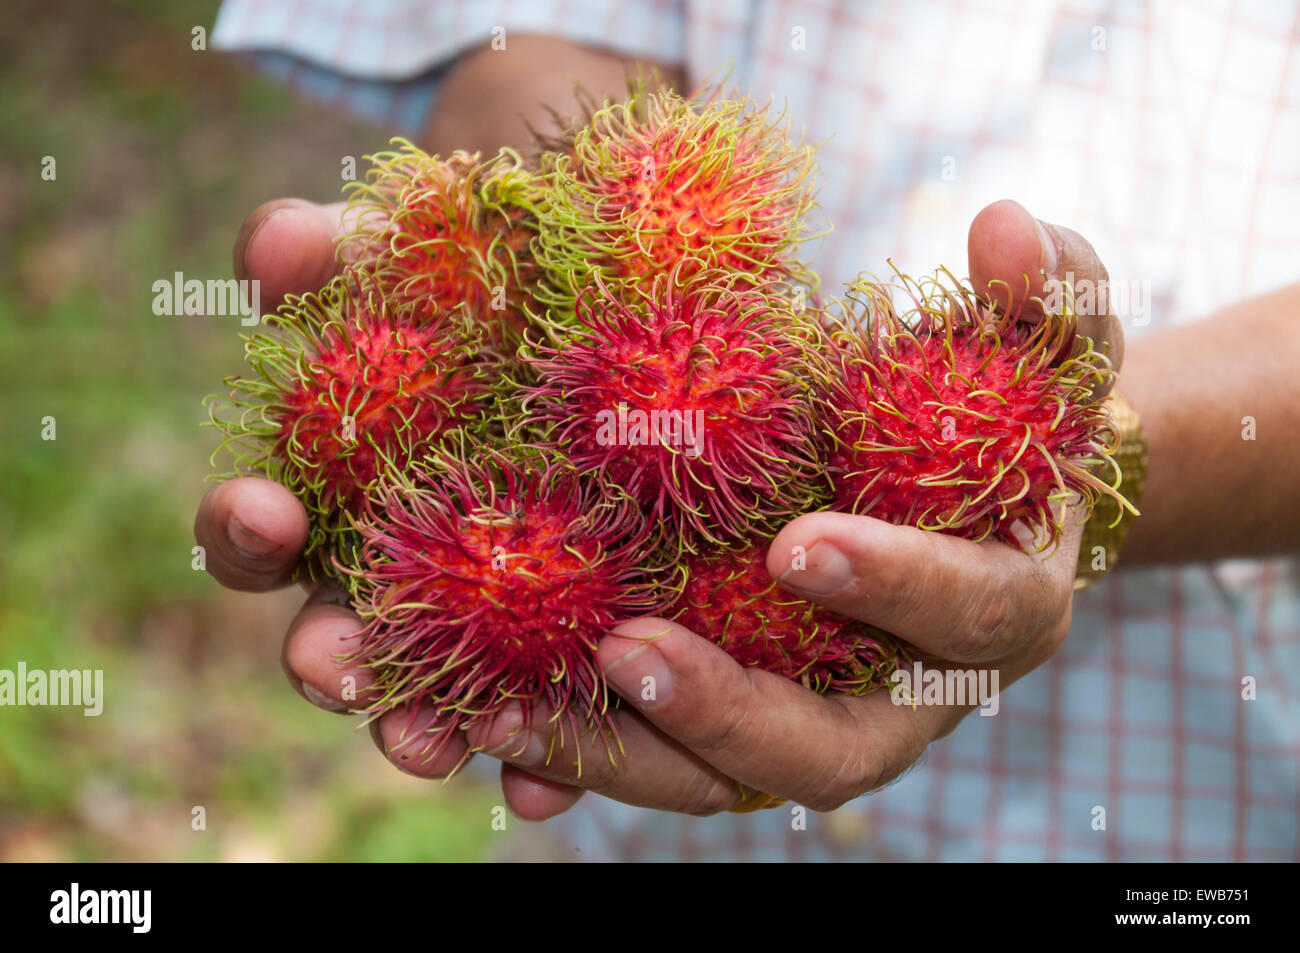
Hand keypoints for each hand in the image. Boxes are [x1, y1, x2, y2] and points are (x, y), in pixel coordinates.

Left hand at [458, 200, 1125, 817]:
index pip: (966, 615)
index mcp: (997, 610)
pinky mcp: (734, 711)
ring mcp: (809, 714)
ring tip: (504, 717)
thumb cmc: (1003, 411)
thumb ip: (1045, 290)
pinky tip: (490, 725)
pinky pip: (657, 753)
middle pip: (826, 752)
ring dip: (616, 758)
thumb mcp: (1046, 342)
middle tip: (627, 649)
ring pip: (719, 775)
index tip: (797, 542)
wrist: (958, 487)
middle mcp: (901, 693)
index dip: (894, 586)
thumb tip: (1001, 225)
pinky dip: (580, 750)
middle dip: (727, 713)